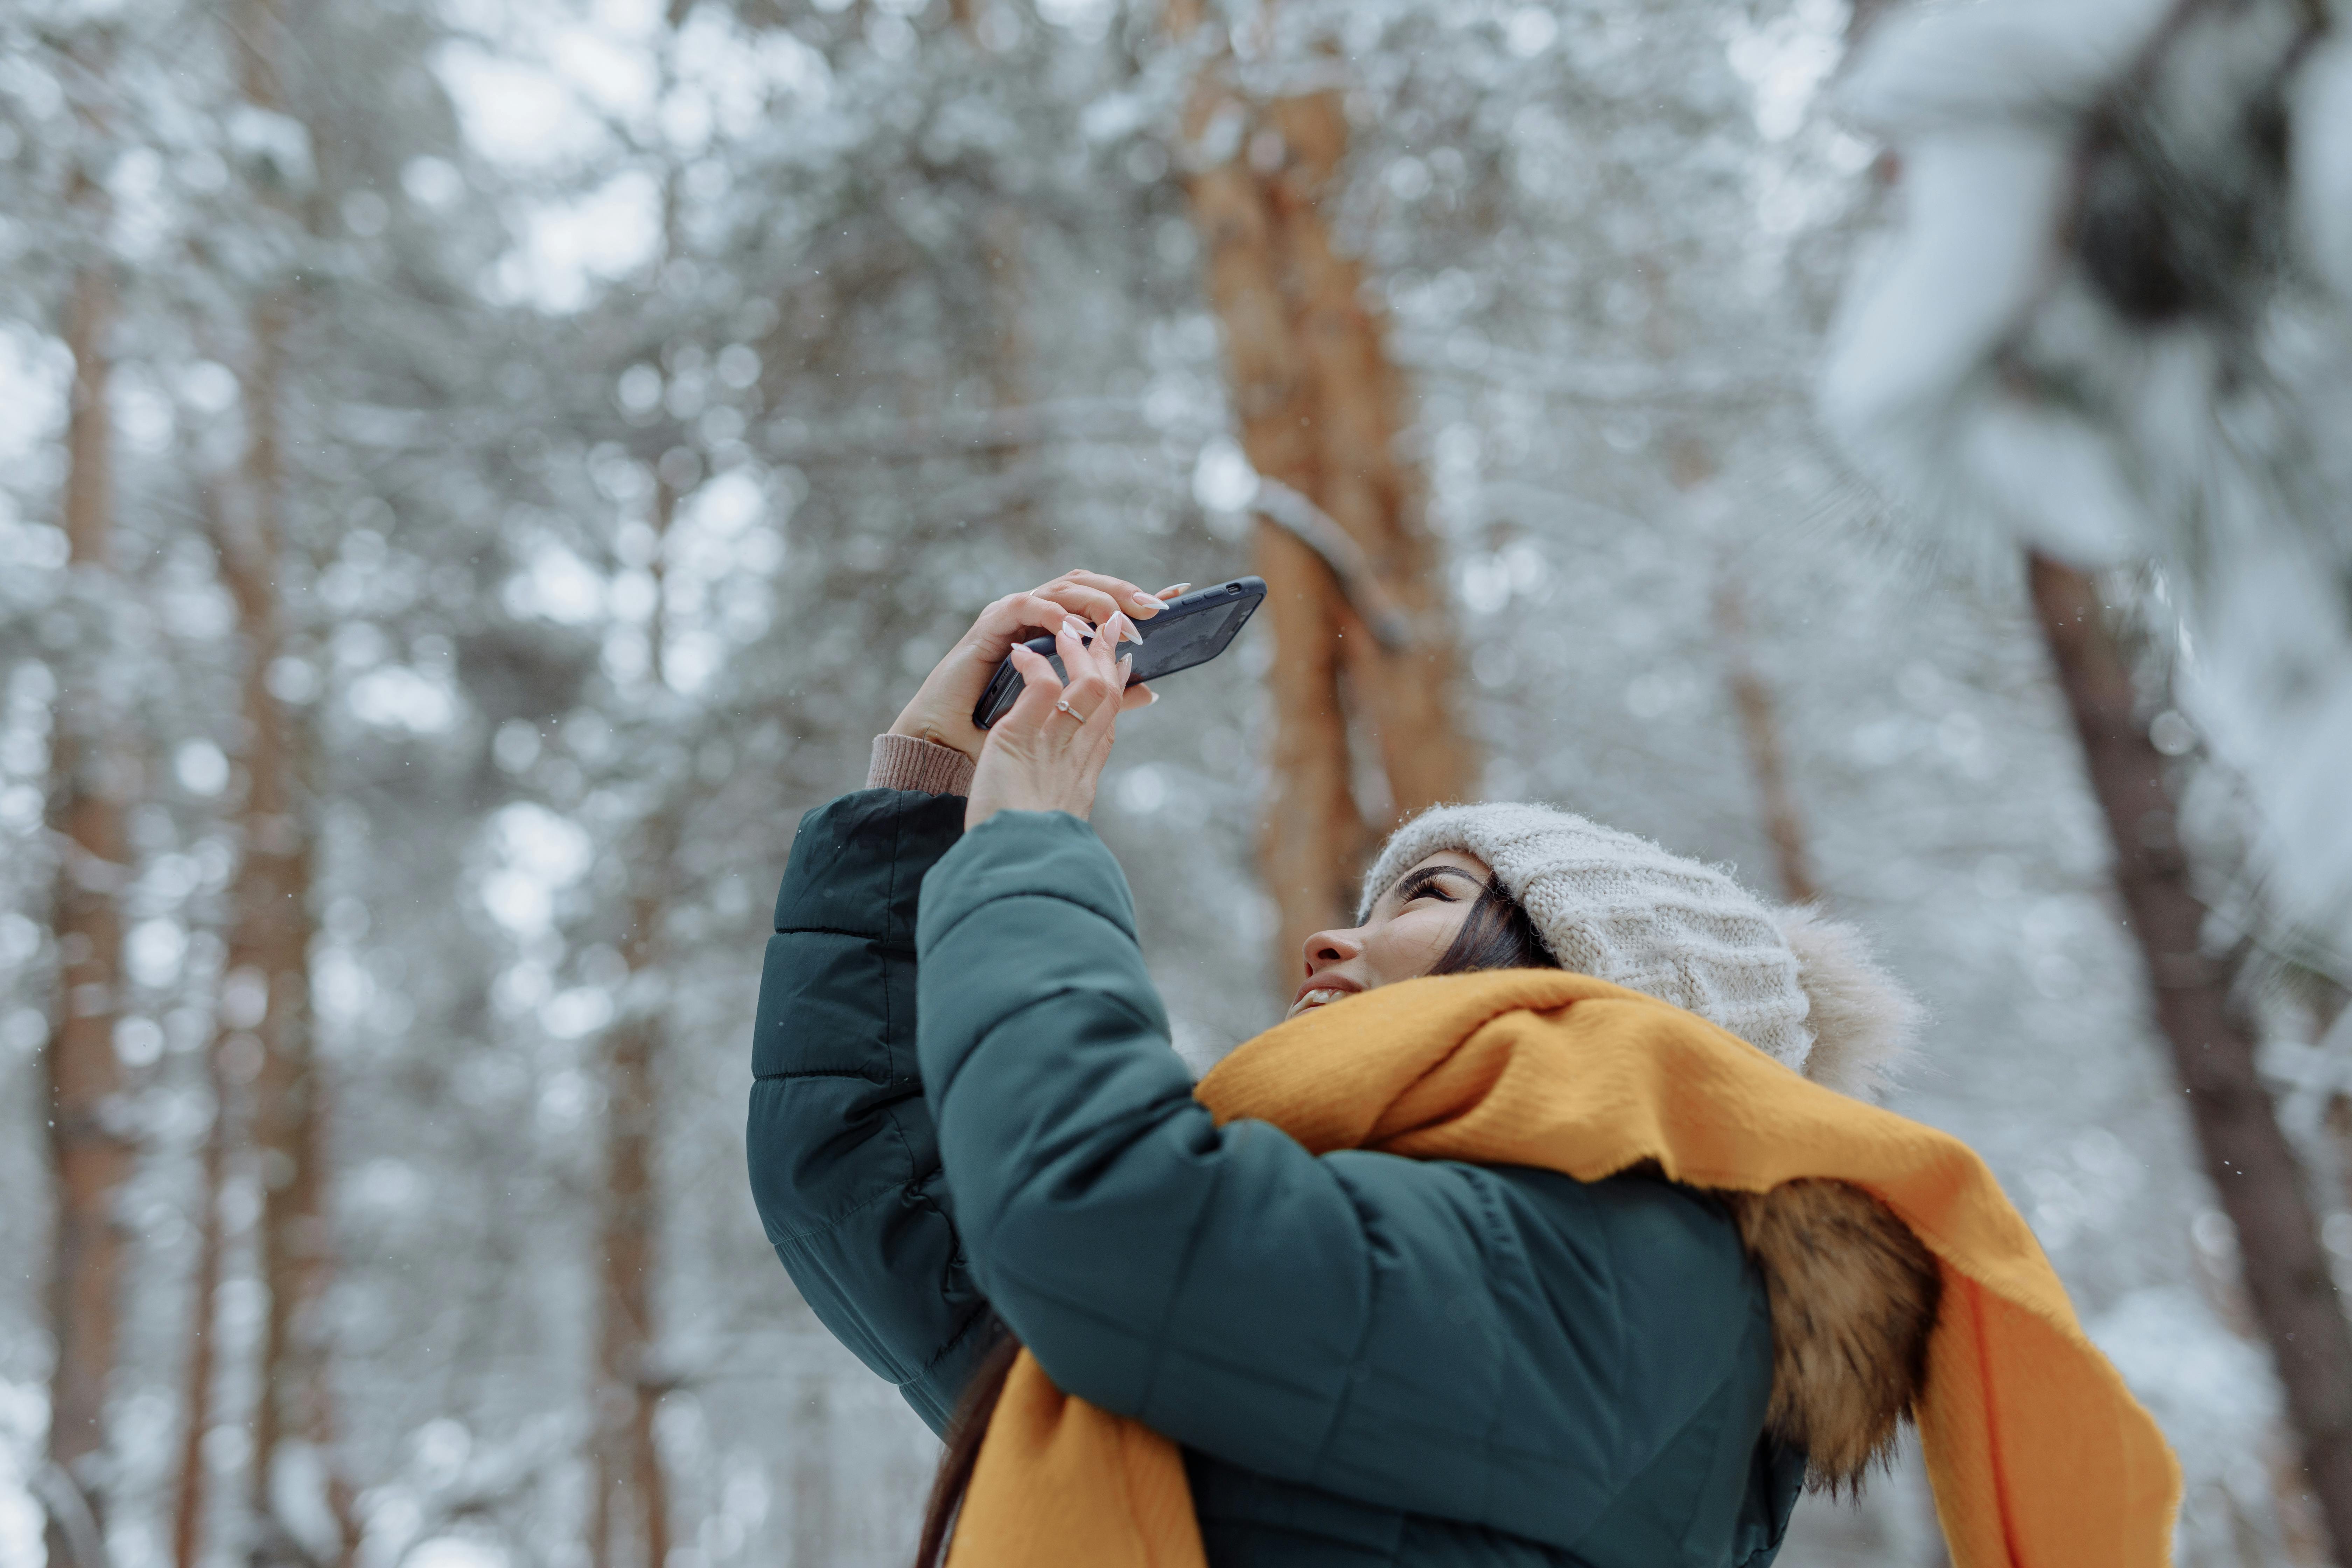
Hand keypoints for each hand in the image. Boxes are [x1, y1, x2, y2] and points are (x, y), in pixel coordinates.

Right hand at [890, 570, 1184, 760]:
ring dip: (1095, 602)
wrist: (948, 741)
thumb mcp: (1065, 708)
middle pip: (1086, 585)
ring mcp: (1013, 615)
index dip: (1134, 595)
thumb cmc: (1001, 725)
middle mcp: (1035, 614)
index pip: (1100, 602)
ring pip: (1062, 588)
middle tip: (1155, 609)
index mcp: (1054, 629)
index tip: (1175, 595)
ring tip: (1120, 623)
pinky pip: (1026, 605)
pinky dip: (1053, 613)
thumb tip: (1150, 690)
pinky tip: (1075, 628)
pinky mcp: (991, 624)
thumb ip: (1104, 697)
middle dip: (1123, 592)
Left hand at [965, 611, 1133, 831]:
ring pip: (1085, 687)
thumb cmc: (1023, 846)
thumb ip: (1064, 790)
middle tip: (1107, 625)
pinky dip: (1036, 666)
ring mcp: (1052, 747)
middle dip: (1108, 657)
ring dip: (1077, 654)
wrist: (1014, 868)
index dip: (1118, 688)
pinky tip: (1022, 653)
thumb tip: (1070, 792)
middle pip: (1106, 696)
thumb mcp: (1051, 813)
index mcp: (1083, 773)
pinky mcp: (1020, 740)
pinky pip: (1042, 690)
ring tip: (1065, 630)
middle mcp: (1076, 757)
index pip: (1109, 719)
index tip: (1120, 661)